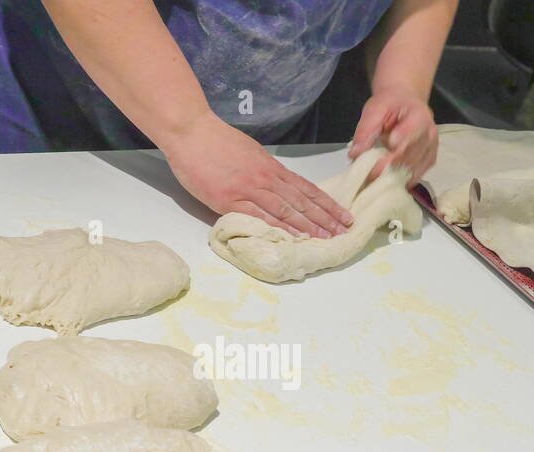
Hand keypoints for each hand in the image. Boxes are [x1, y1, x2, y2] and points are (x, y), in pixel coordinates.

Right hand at [163, 113, 352, 237]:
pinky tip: (291, 237)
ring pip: (286, 209)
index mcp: (271, 166)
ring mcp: (249, 189)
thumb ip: (264, 170)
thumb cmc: (215, 140)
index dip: (326, 203)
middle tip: (343, 231)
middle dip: (324, 217)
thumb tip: (277, 186)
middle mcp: (266, 178)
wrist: (190, 131)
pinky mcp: (229, 200)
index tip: (342, 215)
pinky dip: (278, 227)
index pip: (306, 188)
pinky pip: (259, 216)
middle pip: (301, 200)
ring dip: (307, 226)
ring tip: (325, 238)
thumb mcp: (249, 152)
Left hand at [349, 86, 437, 184]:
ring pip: (414, 168)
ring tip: (376, 180)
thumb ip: (366, 129)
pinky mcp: (428, 160)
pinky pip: (416, 175)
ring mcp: (431, 149)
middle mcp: (429, 133)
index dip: (401, 140)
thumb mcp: (375, 108)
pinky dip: (402, 180)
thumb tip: (355, 153)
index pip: (412, 130)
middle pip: (412, 155)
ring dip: (395, 176)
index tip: (388, 147)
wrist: (405, 104)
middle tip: (371, 174)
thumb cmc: (390, 105)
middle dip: (391, 165)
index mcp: (419, 115)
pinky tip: (388, 181)